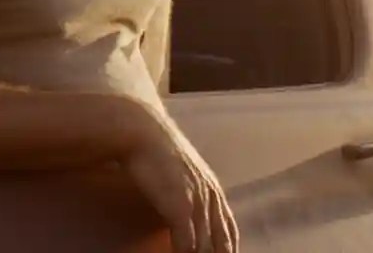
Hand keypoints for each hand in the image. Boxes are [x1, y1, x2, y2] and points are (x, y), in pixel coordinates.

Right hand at [122, 106, 238, 252]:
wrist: (143, 131)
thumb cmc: (157, 153)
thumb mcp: (182, 174)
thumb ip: (191, 193)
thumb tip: (188, 216)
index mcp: (214, 193)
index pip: (229, 233)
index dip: (229, 251)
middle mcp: (211, 199)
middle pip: (222, 244)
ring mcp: (198, 202)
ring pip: (206, 247)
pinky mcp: (180, 206)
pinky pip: (187, 242)